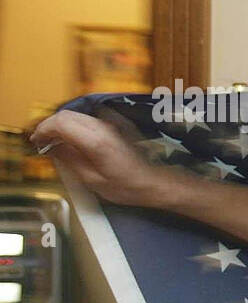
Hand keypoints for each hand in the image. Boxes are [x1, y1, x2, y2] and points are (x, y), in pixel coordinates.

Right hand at [29, 109, 181, 207]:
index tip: (37, 141)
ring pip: (78, 115)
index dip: (44, 130)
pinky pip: (90, 119)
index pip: (60, 122)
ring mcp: (112, 123)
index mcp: (97, 141)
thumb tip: (51, 147)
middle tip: (43, 142)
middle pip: (67, 115)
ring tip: (57, 143)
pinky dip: (77, 125)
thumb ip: (69, 160)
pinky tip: (74, 140)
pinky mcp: (117, 124)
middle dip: (50, 126)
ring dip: (63, 125)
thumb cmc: (128, 186)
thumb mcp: (92, 180)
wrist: (155, 181)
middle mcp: (104, 127)